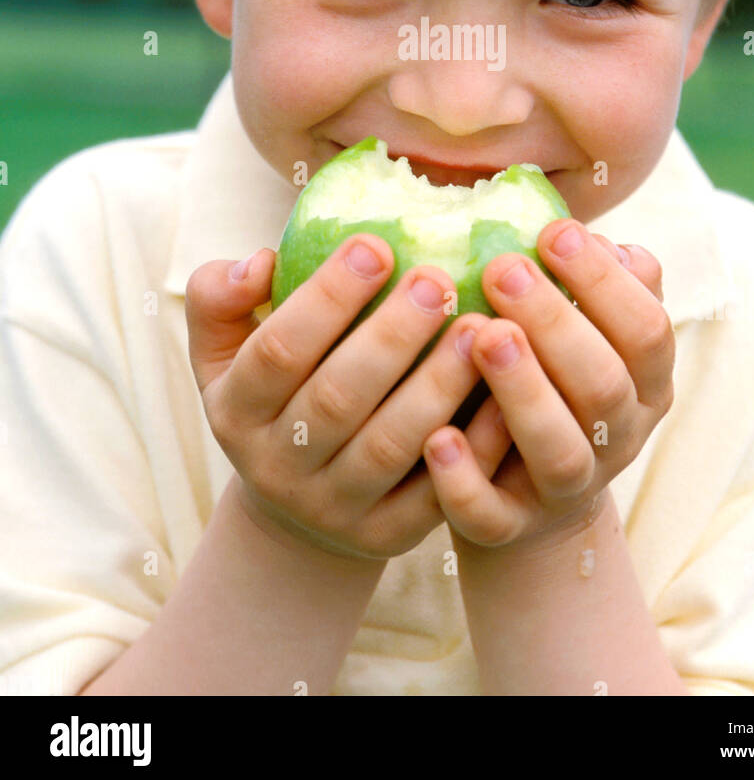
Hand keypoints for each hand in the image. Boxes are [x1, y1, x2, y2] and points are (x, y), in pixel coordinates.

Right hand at [184, 236, 510, 562]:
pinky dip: (476, 444)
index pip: (278, 351)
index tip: (377, 244)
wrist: (295, 511)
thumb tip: (259, 261)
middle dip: (391, 335)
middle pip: (337, 399)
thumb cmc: (277, 396)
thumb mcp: (226, 353)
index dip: (326, 298)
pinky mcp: (387, 535)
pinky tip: (506, 393)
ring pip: (390, 447)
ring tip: (480, 327)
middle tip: (438, 280)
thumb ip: (222, 298)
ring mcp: (334, 507)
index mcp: (237, 411)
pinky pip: (437, 493)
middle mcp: (278, 467)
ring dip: (438, 384)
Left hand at [421, 219, 673, 551]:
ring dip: (522, 391)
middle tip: (504, 268)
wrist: (523, 497)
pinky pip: (491, 513)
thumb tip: (605, 241)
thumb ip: (598, 289)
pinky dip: (464, 479)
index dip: (605, 283)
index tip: (554, 232)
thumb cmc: (550, 381)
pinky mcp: (509, 528)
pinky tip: (436, 436)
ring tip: (483, 336)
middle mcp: (617, 438)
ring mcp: (565, 489)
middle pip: (602, 384)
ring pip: (558, 450)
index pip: (646, 331)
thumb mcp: (584, 334)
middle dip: (555, 322)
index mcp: (645, 383)